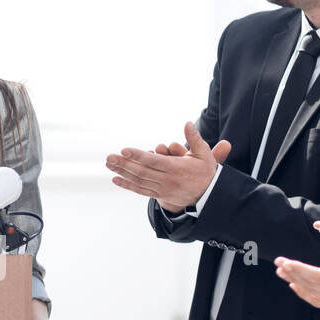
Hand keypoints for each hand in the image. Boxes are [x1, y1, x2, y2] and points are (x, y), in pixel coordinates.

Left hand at [106, 122, 231, 212]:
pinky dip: (128, 185)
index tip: (124, 150)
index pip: (153, 161)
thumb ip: (194, 138)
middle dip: (124, 164)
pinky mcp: (160, 195)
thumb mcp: (204, 153)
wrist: (210, 196)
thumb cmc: (206, 171)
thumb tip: (187, 123)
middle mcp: (167, 180)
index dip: (138, 156)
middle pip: (142, 171)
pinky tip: (116, 179)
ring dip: (122, 173)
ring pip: (139, 181)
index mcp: (176, 168)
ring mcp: (162, 189)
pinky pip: (141, 191)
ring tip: (109, 164)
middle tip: (109, 157)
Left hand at [274, 253, 319, 319]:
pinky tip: (297, 289)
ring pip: (310, 292)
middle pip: (308, 283)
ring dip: (295, 282)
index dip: (297, 269)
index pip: (314, 275)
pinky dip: (304, 294)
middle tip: (278, 263)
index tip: (284, 262)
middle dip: (291, 273)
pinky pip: (317, 301)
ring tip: (282, 273)